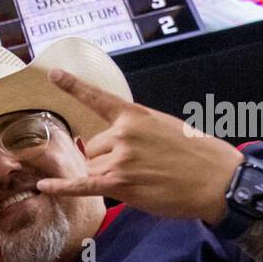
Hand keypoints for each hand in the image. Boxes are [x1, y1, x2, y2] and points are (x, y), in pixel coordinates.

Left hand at [37, 68, 243, 224]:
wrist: (218, 181)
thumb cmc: (198, 155)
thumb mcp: (167, 127)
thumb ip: (137, 129)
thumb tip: (115, 143)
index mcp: (136, 116)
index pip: (98, 98)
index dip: (73, 86)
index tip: (53, 74)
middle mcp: (123, 134)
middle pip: (92, 147)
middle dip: (105, 158)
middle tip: (137, 167)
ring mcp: (120, 159)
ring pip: (91, 168)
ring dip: (106, 176)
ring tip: (139, 179)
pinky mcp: (120, 185)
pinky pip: (82, 185)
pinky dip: (62, 188)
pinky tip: (44, 187)